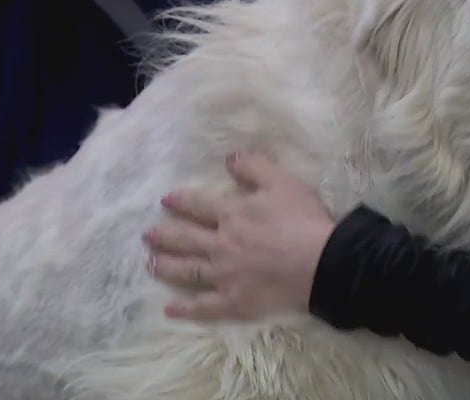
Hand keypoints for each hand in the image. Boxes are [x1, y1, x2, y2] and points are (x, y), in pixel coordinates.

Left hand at [143, 152, 336, 322]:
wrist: (320, 264)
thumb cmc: (304, 221)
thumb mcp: (283, 182)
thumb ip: (255, 167)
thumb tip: (228, 159)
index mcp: (232, 214)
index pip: (199, 205)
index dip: (181, 201)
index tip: (165, 200)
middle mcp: (220, 245)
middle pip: (186, 239)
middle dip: (165, 235)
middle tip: (148, 235)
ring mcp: (223, 276)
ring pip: (187, 271)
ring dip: (166, 267)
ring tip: (151, 264)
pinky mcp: (233, 303)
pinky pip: (203, 307)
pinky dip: (185, 309)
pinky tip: (169, 310)